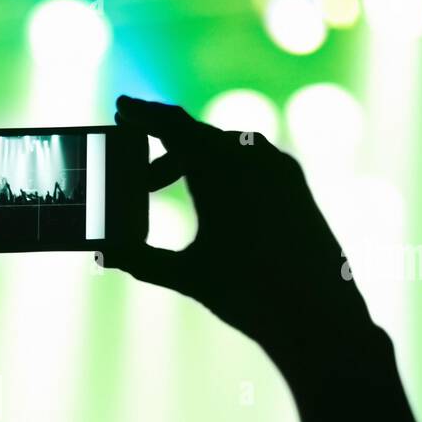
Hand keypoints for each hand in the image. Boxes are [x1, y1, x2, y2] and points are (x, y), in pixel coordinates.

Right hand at [105, 96, 377, 370]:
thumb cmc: (250, 294)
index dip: (142, 115)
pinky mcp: (295, 183)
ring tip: (165, 185)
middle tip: (136, 164)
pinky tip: (211, 194)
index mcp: (218, 169)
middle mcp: (251, 157)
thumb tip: (103, 255)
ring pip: (224, 146)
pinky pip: (250, 158)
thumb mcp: (187, 275)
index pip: (172, 125)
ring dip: (191, 158)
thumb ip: (140, 260)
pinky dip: (221, 167)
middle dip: (162, 145)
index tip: (121, 107)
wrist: (318, 314)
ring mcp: (278, 167)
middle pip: (196, 135)